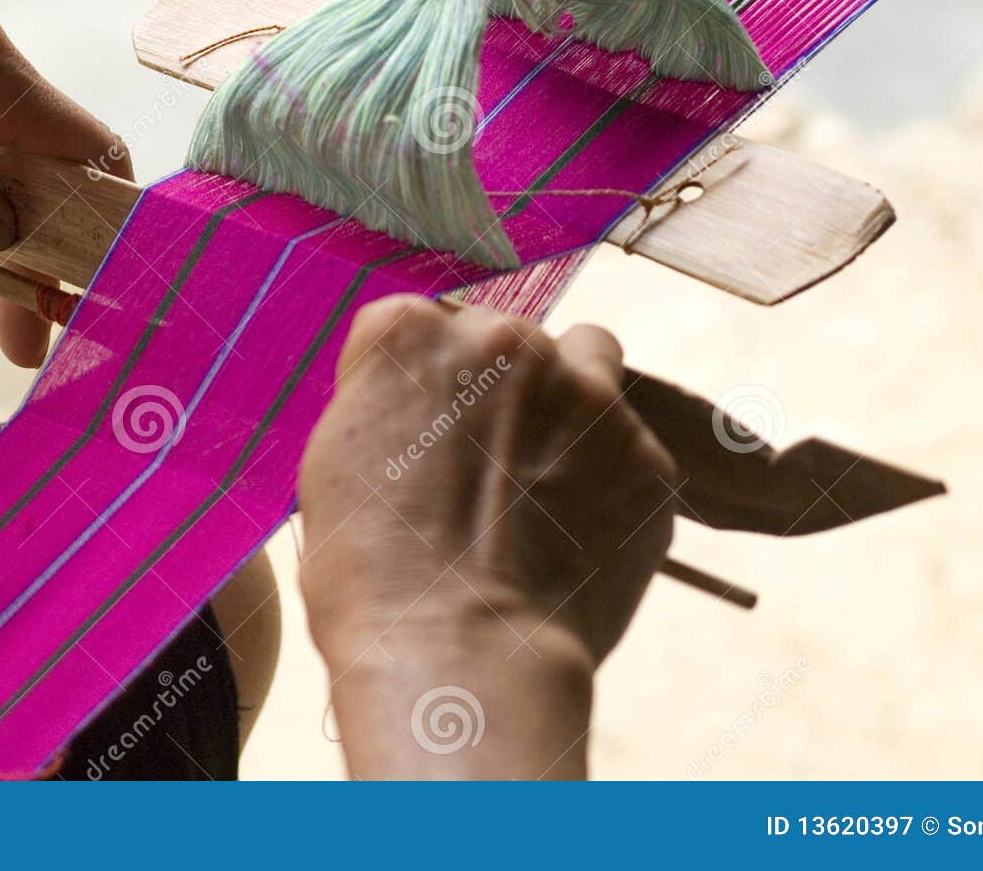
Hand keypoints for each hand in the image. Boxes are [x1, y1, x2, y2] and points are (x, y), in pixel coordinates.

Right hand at [297, 296, 676, 777]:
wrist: (461, 657)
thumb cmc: (371, 578)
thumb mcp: (334, 467)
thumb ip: (383, 404)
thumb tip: (415, 403)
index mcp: (409, 335)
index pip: (416, 325)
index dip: (417, 384)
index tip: (417, 432)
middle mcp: (504, 340)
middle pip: (505, 338)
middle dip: (495, 387)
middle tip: (481, 466)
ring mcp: (587, 394)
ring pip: (588, 358)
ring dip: (569, 398)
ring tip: (545, 476)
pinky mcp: (648, 457)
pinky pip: (630, 447)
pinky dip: (608, 479)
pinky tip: (574, 535)